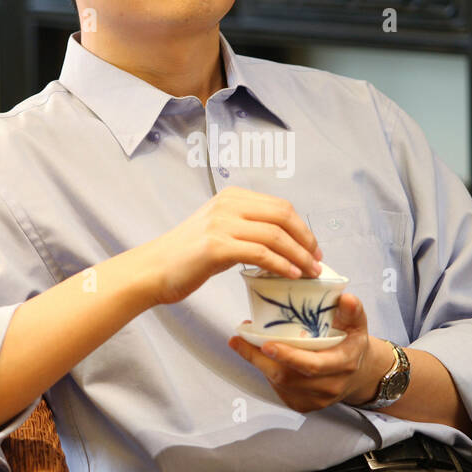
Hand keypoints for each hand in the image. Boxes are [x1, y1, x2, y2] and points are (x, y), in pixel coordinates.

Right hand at [137, 186, 322, 306]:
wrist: (154, 269)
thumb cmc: (187, 256)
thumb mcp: (219, 231)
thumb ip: (246, 228)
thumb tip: (283, 243)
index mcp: (231, 197)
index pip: (280, 206)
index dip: (302, 228)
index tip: (313, 249)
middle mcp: (228, 204)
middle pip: (283, 215)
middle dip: (306, 240)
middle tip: (317, 262)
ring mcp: (222, 224)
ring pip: (275, 235)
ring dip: (299, 255)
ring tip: (310, 272)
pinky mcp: (217, 246)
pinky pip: (260, 253)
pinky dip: (281, 265)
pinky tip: (290, 275)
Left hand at [228, 292, 385, 412]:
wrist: (357, 373)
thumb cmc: (351, 343)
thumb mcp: (357, 324)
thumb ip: (351, 310)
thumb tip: (345, 297)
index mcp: (342, 364)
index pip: (312, 365)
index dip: (288, 356)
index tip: (266, 344)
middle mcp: (329, 386)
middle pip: (288, 377)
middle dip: (260, 359)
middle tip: (240, 340)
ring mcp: (316, 400)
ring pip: (279, 384)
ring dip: (259, 363)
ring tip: (244, 342)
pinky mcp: (303, 405)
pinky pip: (279, 390)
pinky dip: (266, 372)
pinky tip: (259, 356)